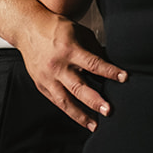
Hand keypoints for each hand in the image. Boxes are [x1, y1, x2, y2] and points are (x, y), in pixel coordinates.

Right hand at [13, 8, 126, 130]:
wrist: (28, 28)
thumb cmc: (55, 27)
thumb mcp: (79, 31)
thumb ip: (93, 48)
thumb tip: (108, 62)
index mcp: (70, 50)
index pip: (93, 64)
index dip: (109, 71)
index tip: (124, 78)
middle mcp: (58, 66)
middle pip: (78, 87)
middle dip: (94, 101)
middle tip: (108, 111)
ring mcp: (48, 77)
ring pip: (65, 101)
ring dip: (80, 115)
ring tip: (94, 125)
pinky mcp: (41, 84)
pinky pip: (56, 101)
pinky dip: (68, 110)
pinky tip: (79, 117)